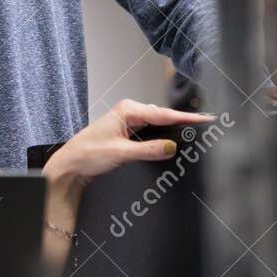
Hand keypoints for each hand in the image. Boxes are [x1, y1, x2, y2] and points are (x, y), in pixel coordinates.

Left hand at [43, 99, 214, 189]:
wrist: (69, 166)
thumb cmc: (86, 154)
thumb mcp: (121, 153)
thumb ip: (149, 150)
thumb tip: (171, 147)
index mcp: (127, 110)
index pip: (164, 114)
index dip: (187, 118)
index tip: (206, 119)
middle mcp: (128, 112)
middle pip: (164, 117)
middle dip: (183, 122)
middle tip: (207, 125)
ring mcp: (128, 122)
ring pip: (158, 124)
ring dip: (173, 129)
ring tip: (196, 130)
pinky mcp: (127, 133)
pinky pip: (150, 132)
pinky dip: (162, 136)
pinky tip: (172, 141)